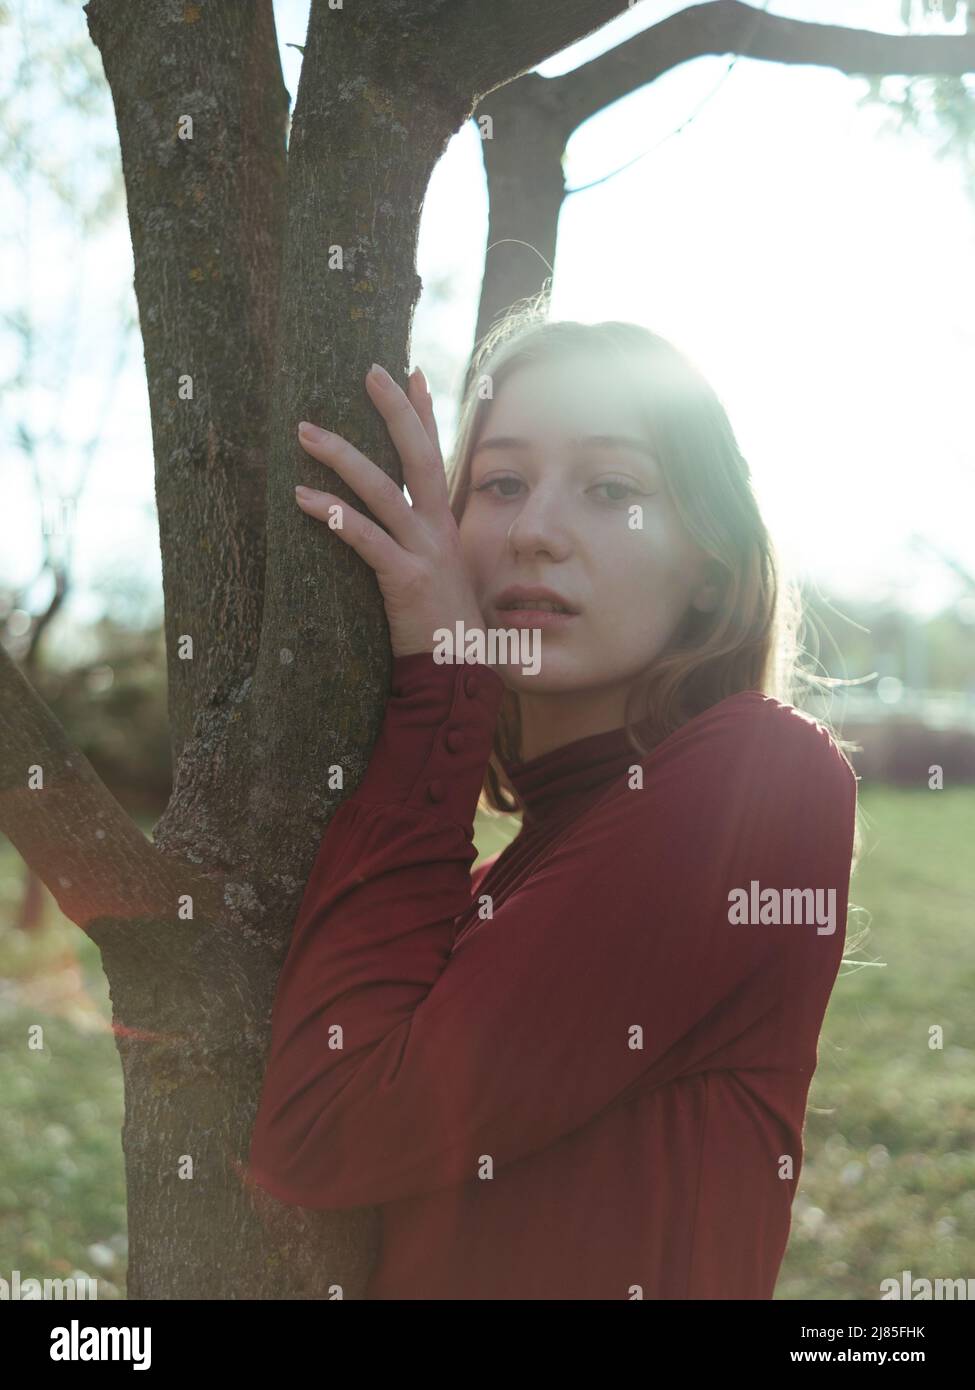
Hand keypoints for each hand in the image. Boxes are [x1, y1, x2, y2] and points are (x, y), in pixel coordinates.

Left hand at [295, 363, 487, 661]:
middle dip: (394, 411)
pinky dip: (332, 513)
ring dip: (342, 455)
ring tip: (306, 432)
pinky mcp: (405, 579)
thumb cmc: (442, 629)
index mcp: (444, 526)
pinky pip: (363, 537)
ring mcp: (424, 553)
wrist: (457, 673)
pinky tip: (300, 497)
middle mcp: (437, 530)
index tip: (411, 372)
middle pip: (418, 456)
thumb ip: (417, 546)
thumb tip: (389, 524)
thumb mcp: (436, 576)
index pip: (435, 457)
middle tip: (369, 371)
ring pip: (382, 490)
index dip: (423, 414)